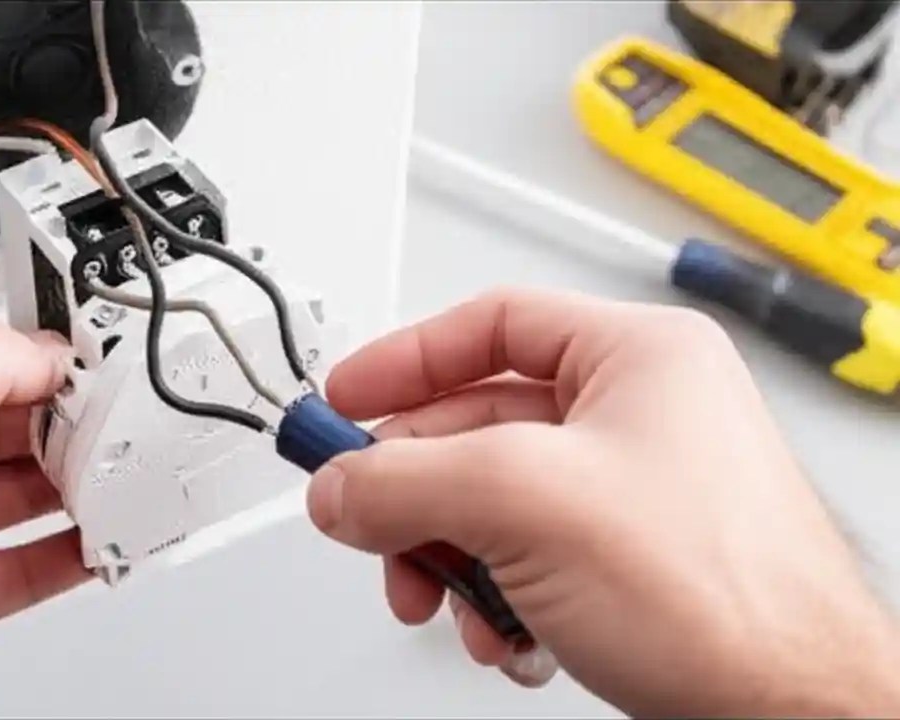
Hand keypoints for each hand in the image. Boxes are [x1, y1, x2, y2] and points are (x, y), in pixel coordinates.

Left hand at [0, 319, 91, 717]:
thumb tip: (38, 354)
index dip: (25, 365)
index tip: (81, 372)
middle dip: (53, 425)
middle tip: (105, 424)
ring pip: (8, 498)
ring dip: (62, 487)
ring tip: (108, 477)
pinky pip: (16, 567)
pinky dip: (61, 554)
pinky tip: (90, 542)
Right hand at [306, 289, 899, 717]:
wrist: (797, 713)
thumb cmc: (727, 597)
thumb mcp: (526, 504)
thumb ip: (407, 481)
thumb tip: (338, 485)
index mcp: (636, 358)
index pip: (491, 325)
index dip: (405, 360)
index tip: (345, 399)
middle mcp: (638, 415)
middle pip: (477, 426)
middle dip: (416, 492)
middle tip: (370, 525)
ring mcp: (633, 491)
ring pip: (492, 503)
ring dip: (451, 558)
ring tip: (447, 601)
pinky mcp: (626, 560)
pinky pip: (524, 557)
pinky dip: (494, 596)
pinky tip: (505, 636)